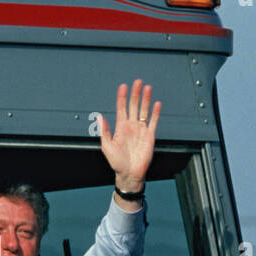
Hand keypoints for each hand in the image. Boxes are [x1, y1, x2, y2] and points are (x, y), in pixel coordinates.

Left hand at [96, 79, 159, 201]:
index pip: (121, 108)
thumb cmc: (117, 162)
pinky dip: (155, 113)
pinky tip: (156, 104)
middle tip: (137, 82)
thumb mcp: (107, 146)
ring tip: (147, 88)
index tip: (123, 86)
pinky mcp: (150, 136)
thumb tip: (99, 117)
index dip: (122, 97)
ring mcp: (141, 130)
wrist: (130, 174)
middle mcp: (131, 126)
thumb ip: (104, 131)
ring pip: (144, 111)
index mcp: (120, 127)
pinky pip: (153, 122)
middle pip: (134, 106)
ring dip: (145, 99)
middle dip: (135, 94)